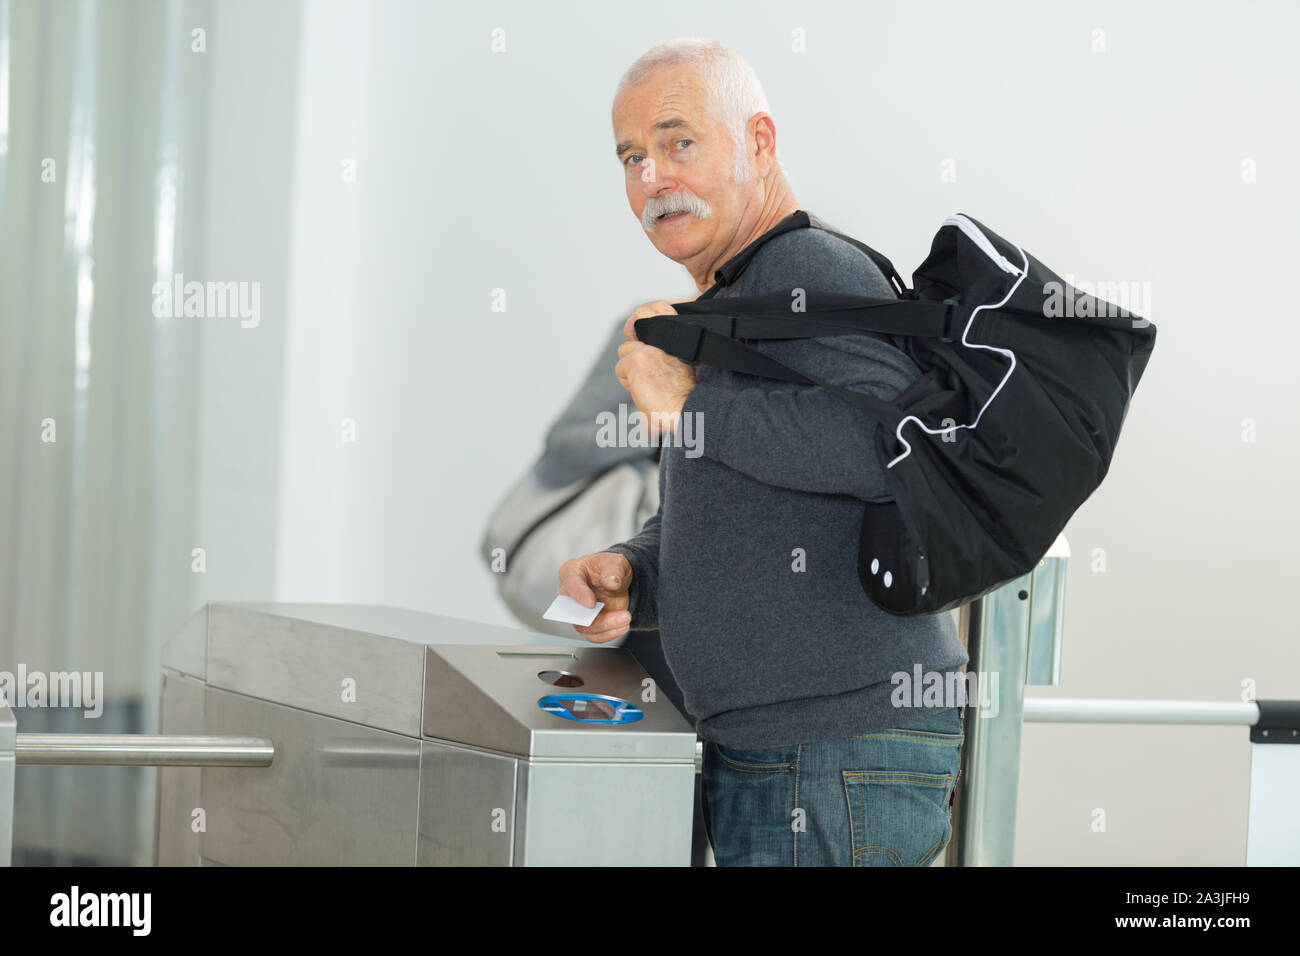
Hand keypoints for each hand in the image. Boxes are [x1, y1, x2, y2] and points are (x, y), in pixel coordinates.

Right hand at [556, 551, 633, 642]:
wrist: (618, 580)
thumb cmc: (610, 568)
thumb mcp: (615, 562)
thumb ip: (613, 570)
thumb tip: (610, 582)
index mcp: (571, 572)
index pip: (571, 584)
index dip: (579, 595)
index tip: (591, 604)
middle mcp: (570, 594)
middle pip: (574, 612)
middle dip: (595, 618)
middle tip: (618, 616)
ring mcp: (578, 611)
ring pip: (585, 627)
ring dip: (607, 627)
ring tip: (625, 619)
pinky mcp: (588, 624)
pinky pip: (594, 635)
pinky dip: (609, 633)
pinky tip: (622, 626)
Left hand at [616, 301, 695, 436]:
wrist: (685, 407)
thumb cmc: (683, 391)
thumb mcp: (680, 360)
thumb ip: (665, 347)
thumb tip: (643, 338)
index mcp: (678, 334)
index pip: (661, 306)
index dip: (648, 313)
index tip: (644, 328)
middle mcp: (664, 336)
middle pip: (639, 316)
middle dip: (633, 328)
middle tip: (637, 350)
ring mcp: (648, 347)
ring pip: (626, 349)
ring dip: (631, 366)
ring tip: (647, 381)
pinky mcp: (635, 361)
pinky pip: (620, 369)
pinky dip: (628, 381)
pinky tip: (643, 389)